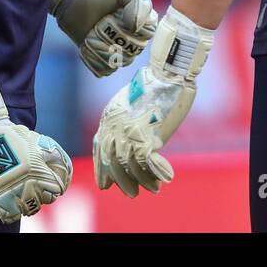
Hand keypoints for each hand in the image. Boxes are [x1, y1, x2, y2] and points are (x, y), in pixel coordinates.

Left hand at [50, 0, 157, 76]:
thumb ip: (138, 2)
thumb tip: (135, 28)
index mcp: (142, 21)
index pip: (148, 34)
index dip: (133, 27)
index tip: (117, 15)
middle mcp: (133, 38)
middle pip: (133, 49)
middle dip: (112, 35)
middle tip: (100, 23)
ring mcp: (118, 51)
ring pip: (119, 61)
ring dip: (101, 46)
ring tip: (91, 33)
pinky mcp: (102, 59)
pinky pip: (104, 69)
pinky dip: (93, 58)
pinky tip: (87, 43)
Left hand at [92, 6, 212, 196]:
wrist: (167, 73)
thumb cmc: (154, 87)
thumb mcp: (130, 106)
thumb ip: (125, 123)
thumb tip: (129, 142)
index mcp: (108, 119)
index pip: (99, 150)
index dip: (102, 170)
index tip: (106, 184)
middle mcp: (113, 126)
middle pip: (112, 161)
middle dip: (122, 180)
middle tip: (132, 193)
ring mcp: (128, 130)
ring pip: (129, 165)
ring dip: (142, 180)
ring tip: (153, 188)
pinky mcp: (146, 133)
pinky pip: (146, 161)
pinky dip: (155, 173)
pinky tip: (165, 178)